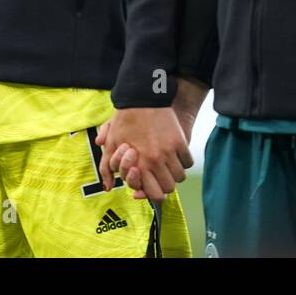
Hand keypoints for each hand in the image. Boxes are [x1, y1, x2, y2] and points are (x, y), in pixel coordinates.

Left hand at [108, 78, 208, 198]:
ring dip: (174, 174)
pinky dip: (183, 162)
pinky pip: (188, 161)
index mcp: (139, 164)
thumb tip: (108, 187)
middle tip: (160, 178)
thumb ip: (107, 168)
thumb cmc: (124, 121)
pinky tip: (175, 157)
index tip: (153, 188)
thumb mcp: (111, 144)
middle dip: (164, 186)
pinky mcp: (180, 141)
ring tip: (167, 167)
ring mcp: (170, 151)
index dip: (154, 195)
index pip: (155, 194)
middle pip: (170, 188)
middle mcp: (156, 160)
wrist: (142, 98)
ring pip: (180, 176)